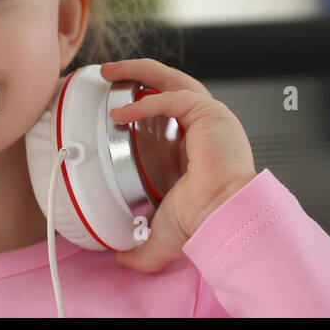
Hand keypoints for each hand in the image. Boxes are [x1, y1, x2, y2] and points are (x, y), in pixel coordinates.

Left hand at [100, 59, 256, 272]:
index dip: (142, 102)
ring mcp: (211, 119)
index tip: (114, 104)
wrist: (221, 217)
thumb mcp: (159, 234)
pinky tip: (120, 114)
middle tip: (108, 74)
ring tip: (110, 71)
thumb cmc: (201, 221)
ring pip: (174, 80)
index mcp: (194, 146)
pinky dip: (145, 102)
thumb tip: (120, 257)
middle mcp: (204, 128)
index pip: (169, 112)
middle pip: (171, 86)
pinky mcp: (211, 115)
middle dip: (139, 74)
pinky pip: (174, 98)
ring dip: (140, 71)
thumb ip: (138, 246)